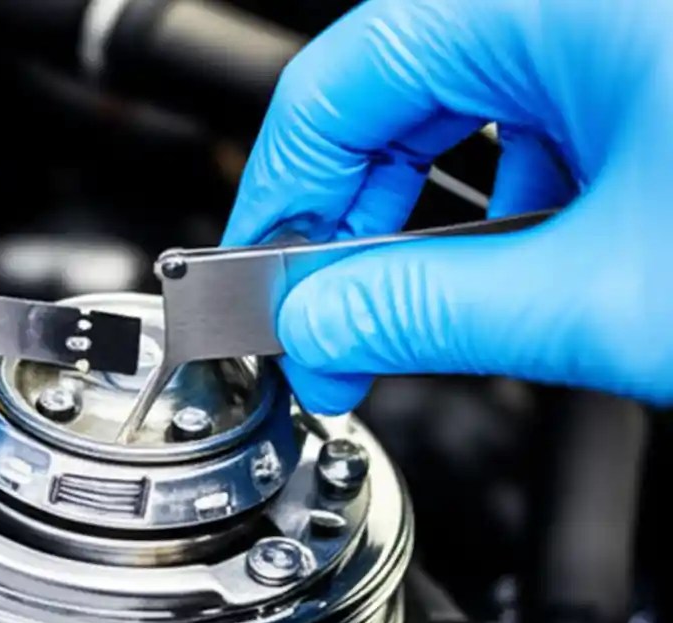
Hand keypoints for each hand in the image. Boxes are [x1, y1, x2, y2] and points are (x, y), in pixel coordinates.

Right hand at [222, 0, 672, 412]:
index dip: (277, 198)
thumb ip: (426, 312)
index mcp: (546, 5)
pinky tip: (508, 265)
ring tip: (411, 306)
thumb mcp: (600, 298)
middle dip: (349, 222)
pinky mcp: (653, 60)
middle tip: (327, 318)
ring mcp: (621, 25)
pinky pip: (541, 113)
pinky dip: (506, 195)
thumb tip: (318, 324)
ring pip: (466, 108)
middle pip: (392, 97)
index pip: (332, 87)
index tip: (257, 281)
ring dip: (426, 216)